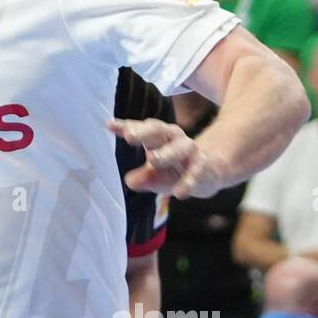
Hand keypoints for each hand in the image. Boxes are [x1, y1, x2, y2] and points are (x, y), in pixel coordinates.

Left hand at [109, 117, 226, 198]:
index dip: (126, 126)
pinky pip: (196, 172)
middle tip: (129, 136)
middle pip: (159, 130)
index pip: (142, 129)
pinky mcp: (204, 166)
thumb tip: (129, 181)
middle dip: (144, 132)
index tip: (109, 125)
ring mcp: (191, 151)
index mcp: (159, 137)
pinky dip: (188, 182)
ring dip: (166, 153)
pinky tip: (178, 193)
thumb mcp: (155, 173)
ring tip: (151, 159)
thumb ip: (142, 176)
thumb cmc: (174, 169)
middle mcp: (175, 139)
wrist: (209, 173)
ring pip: (180, 148)